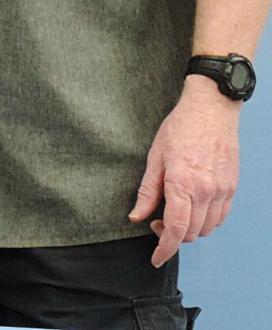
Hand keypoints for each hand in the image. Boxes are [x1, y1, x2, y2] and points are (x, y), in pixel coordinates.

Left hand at [129, 76, 240, 267]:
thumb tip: (136, 216)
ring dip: (189, 229)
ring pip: (207, 228)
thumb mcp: (154, 156)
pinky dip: (205, 220)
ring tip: (173, 212)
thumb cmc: (179, 128)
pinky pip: (220, 217)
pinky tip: (192, 208)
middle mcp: (207, 192)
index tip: (156, 258)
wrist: (211, 110)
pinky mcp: (231, 188)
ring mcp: (222, 191)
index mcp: (183, 183)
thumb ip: (147, 190)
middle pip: (191, 233)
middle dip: (173, 236)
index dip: (164, 248)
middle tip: (156, 222)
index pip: (176, 229)